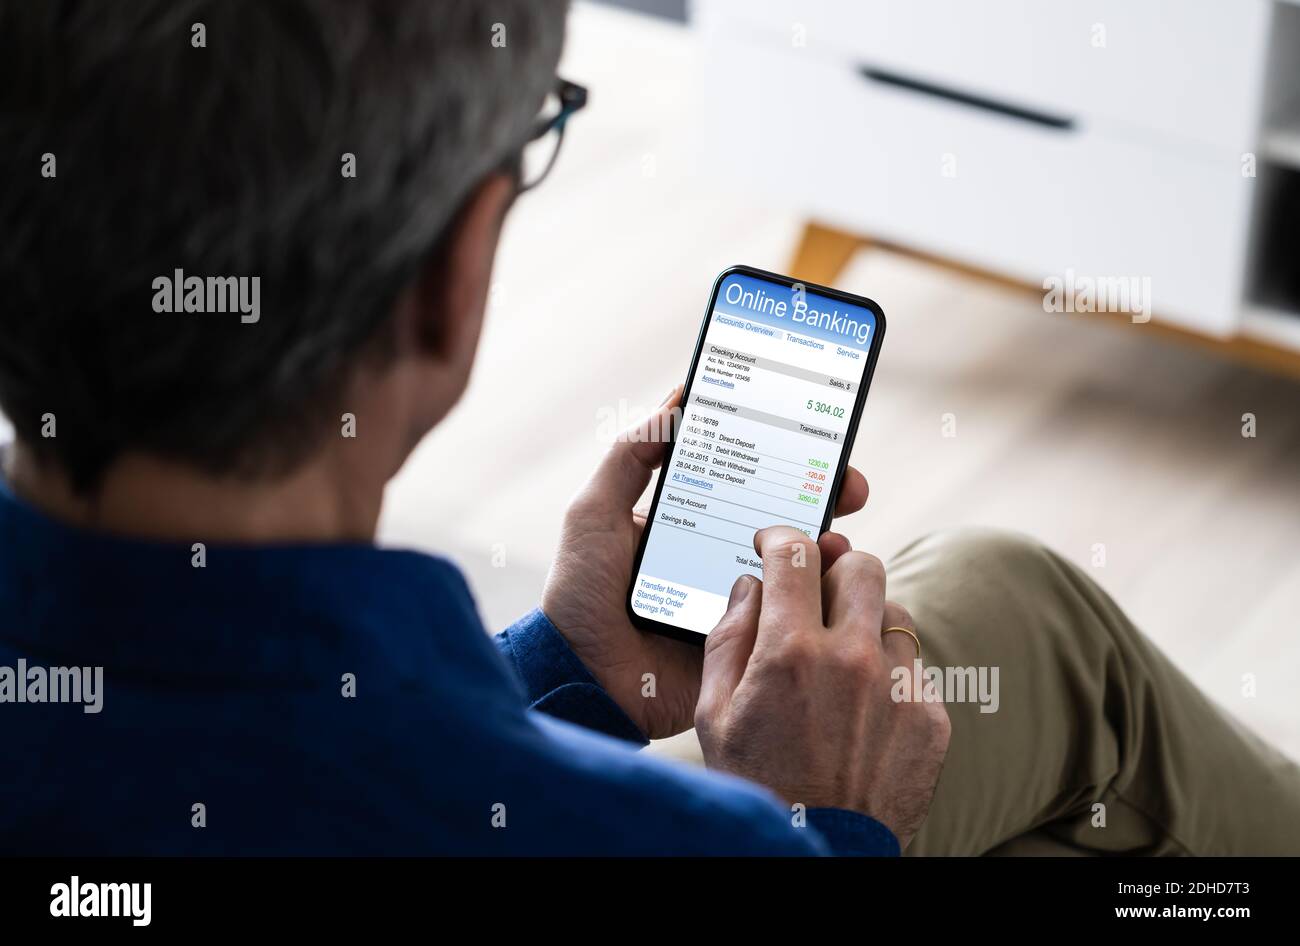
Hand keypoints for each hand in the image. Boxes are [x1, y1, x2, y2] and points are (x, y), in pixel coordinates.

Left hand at [541, 387, 870, 739]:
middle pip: (783, 516)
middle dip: (823, 494)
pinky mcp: (748, 639)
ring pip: (798, 563)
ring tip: (837, 534)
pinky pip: (792, 614)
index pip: (745, 480)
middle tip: (849, 485)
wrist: (582, 678)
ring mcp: (738, 597)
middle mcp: (719, 555)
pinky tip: (828, 577)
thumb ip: (630, 457)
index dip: (781, 457)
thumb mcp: (594, 514)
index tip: (814, 436)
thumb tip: (677, 398)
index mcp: (690, 522)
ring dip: (827, 543)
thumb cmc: (580, 595)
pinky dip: (818, 594)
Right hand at [694, 526, 950, 848]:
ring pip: (892, 611)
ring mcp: (899, 686)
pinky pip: (912, 666)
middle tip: (816, 586)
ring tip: (839, 656)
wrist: (820, 850)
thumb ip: (729, 636)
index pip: (795, 555)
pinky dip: (886, 671)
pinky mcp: (931, 716)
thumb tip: (751, 586)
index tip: (775, 544)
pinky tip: (862, 705)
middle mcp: (854, 658)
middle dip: (835, 564)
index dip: (781, 538)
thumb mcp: (714, 712)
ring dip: (864, 619)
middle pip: (861, 564)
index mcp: (791, 652)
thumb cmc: (759, 782)